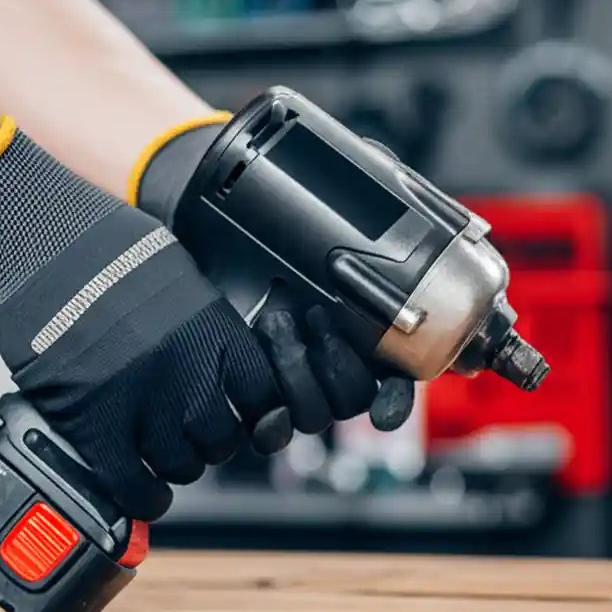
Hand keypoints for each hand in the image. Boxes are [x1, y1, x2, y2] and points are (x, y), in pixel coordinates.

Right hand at [0, 119, 290, 520]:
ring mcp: (143, 402)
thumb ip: (205, 329)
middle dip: (208, 443)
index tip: (243, 419)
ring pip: (180, 466)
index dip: (255, 416)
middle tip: (188, 434)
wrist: (43, 245)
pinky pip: (132, 484)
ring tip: (158, 454)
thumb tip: (219, 369)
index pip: (264, 400)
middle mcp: (189, 372)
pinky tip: (143, 493)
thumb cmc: (105, 251)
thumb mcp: (181, 280)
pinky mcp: (96, 423)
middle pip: (222, 441)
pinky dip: (142, 497)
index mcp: (216, 332)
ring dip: (174, 466)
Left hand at [133, 116, 416, 434]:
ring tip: (275, 318)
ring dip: (295, 372)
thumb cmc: (273, 212)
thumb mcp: (330, 197)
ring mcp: (290, 375)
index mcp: (366, 329)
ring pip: (311, 412)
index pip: (397, 383)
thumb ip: (373, 197)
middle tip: (317, 315)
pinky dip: (260, 396)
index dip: (396, 400)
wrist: (206, 219)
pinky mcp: (248, 382)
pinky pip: (264, 419)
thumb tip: (404, 192)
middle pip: (355, 398)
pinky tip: (251, 348)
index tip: (385, 409)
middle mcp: (332, 360)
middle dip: (339, 366)